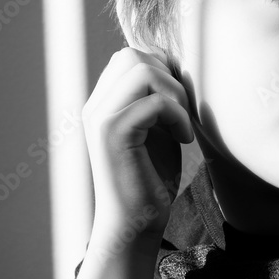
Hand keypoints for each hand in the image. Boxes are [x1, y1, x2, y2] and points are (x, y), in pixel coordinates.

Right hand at [81, 47, 193, 244]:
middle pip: (133, 55)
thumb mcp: (158, 127)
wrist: (136, 223)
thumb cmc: (151, 177)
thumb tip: (174, 61)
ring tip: (183, 124)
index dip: (164, 69)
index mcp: (104, 102)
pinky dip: (178, 116)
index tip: (180, 101)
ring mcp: (100, 118)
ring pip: (141, 70)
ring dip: (175, 94)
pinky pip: (153, 102)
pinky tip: (183, 139)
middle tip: (183, 110)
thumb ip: (158, 96)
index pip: (130, 55)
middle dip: (169, 76)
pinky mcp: (112, 135)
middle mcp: (95, 106)